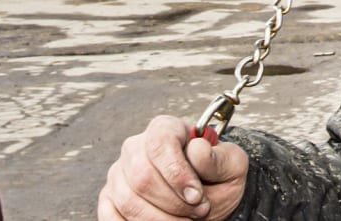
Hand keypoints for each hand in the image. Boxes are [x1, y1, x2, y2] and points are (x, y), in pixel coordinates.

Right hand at [97, 115, 248, 220]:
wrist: (207, 197)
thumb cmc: (217, 177)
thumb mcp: (231, 165)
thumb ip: (218, 159)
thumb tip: (197, 150)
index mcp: (165, 129)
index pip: (160, 143)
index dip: (177, 173)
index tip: (197, 196)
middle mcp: (135, 147)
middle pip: (142, 177)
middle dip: (173, 203)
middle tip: (199, 212)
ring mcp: (119, 173)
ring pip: (128, 201)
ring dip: (160, 220)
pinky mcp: (109, 197)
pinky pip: (110, 215)